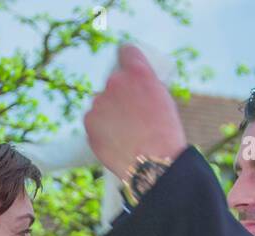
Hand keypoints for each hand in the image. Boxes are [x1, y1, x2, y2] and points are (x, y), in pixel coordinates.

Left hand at [84, 44, 187, 181]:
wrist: (152, 165)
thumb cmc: (166, 135)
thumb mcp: (164, 100)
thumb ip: (145, 87)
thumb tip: (135, 86)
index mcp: (137, 72)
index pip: (126, 51)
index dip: (128, 58)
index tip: (127, 65)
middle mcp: (115, 82)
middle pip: (113, 81)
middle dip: (120, 93)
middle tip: (132, 113)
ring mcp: (98, 102)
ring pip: (103, 103)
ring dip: (110, 112)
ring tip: (126, 132)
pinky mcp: (88, 122)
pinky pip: (94, 121)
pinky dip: (102, 129)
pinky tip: (116, 140)